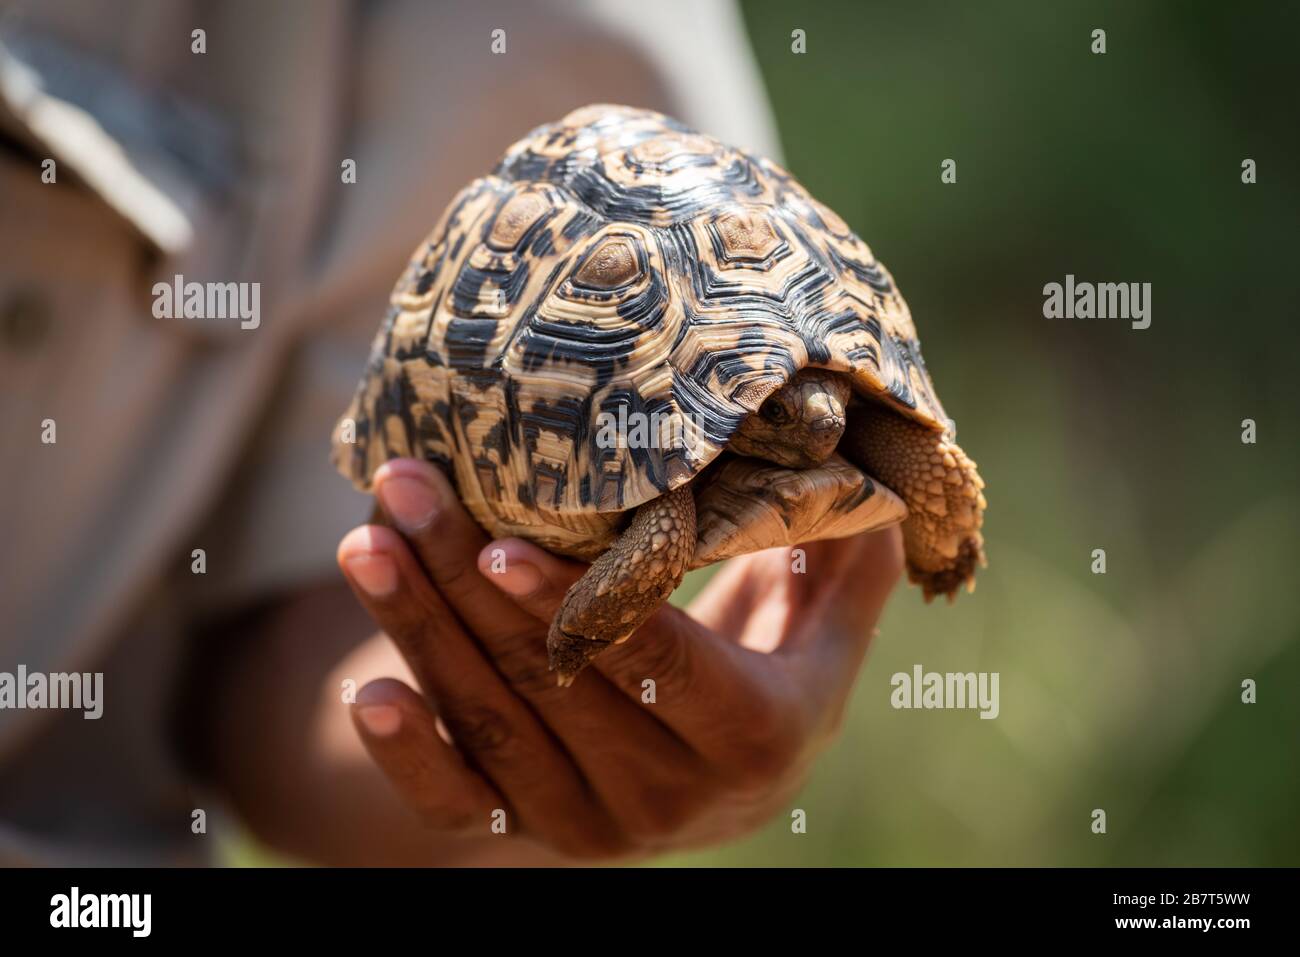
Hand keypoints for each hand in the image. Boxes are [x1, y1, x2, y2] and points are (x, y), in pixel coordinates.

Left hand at [336, 458, 902, 859]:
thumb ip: (844, 561)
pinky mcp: (533, 835)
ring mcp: (591, 823)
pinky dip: (407, 754)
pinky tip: (363, 693)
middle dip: (467, 583)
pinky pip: (459, 805)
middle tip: (408, 489)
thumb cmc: (776, 673)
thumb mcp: (822, 622)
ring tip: (368, 540)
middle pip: (552, 682)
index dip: (581, 608)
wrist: (717, 782)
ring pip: (492, 724)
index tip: (505, 542)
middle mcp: (669, 795)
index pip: (654, 665)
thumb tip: (885, 476)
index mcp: (751, 734)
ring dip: (420, 630)